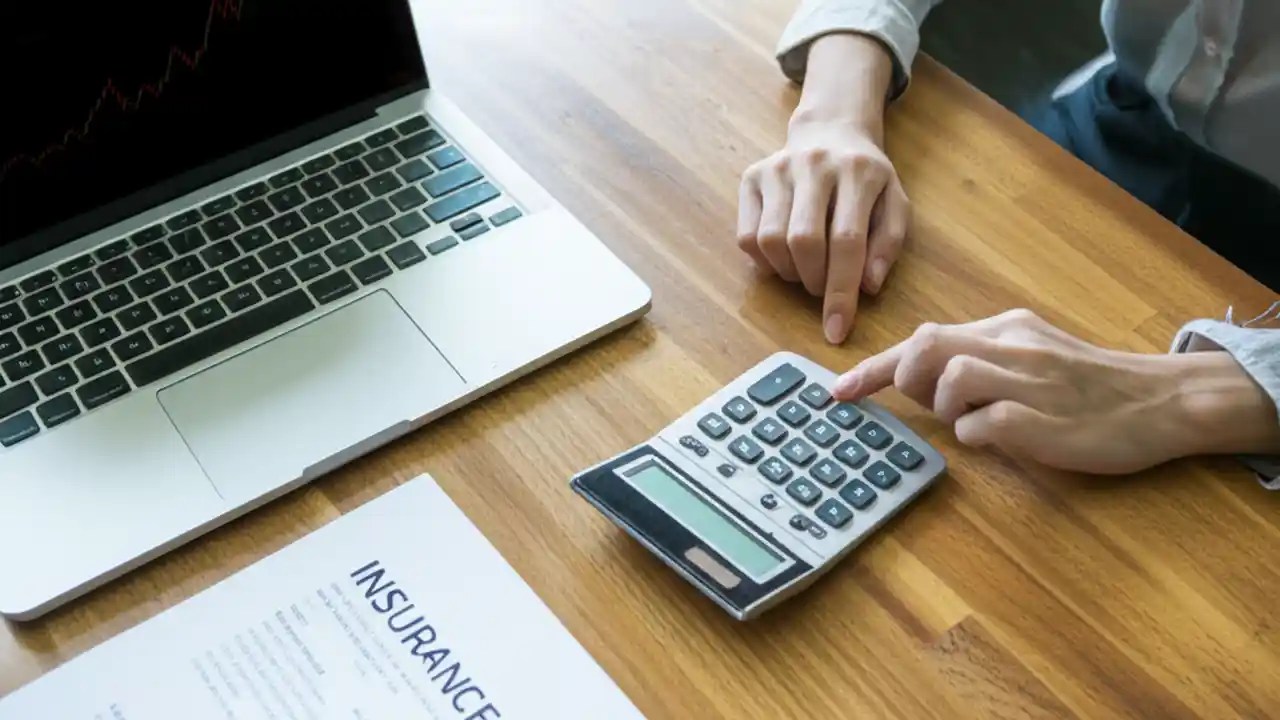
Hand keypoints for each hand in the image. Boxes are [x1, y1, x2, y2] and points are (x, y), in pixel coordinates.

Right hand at [738, 118, 908, 344]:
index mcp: (859, 172)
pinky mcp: (751, 177)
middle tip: (821, 289)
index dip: (841, 292)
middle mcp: (814, 165)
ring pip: (770, 241)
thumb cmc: (867, 179)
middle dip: (813, 281)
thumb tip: (867, 287)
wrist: (831, 131)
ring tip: (804, 271)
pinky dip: (764, 262)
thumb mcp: (894, 203)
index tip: (836, 331)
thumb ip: (888, 243)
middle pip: (804, 241)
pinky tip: (784, 258)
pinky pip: (746, 236)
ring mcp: (777, 169)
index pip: (848, 241)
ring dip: (788, 273)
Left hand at [831, 309, 1279, 473]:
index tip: (838, 391)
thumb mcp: (1030, 355)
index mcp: (1005, 327)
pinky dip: (975, 436)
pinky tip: (1001, 439)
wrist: (1160, 402)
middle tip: (926, 404)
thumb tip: (920, 378)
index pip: (922, 336)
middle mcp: (1012, 345)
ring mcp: (1028, 381)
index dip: (872, 368)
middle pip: (925, 345)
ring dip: (946, 409)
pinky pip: (981, 425)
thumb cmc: (1088, 387)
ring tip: (978, 421)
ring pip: (949, 379)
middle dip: (905, 378)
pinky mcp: (1042, 421)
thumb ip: (979, 358)